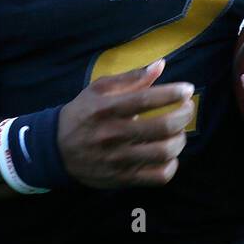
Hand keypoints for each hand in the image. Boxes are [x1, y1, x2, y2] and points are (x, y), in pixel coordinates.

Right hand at [58, 59, 193, 189]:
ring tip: (178, 131)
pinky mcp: (122, 178)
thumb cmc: (82, 114)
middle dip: (184, 115)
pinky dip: (171, 165)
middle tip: (187, 108)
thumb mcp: (99, 90)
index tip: (187, 89)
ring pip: (164, 152)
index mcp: (106, 109)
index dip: (172, 93)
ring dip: (180, 140)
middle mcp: (113, 134)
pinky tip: (168, 155)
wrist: (56, 150)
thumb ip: (131, 78)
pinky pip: (158, 177)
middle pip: (162, 126)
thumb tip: (161, 64)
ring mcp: (118, 159)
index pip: (146, 99)